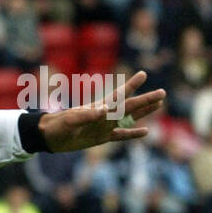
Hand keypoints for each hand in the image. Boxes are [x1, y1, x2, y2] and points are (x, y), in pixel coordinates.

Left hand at [39, 71, 165, 151]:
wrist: (48, 136)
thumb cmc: (58, 125)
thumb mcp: (70, 120)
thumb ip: (87, 116)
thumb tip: (105, 111)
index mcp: (99, 108)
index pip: (119, 95)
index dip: (131, 85)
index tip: (143, 74)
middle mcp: (105, 115)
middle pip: (130, 106)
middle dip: (146, 100)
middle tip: (163, 92)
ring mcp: (105, 126)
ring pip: (130, 118)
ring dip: (144, 113)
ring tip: (159, 105)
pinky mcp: (101, 138)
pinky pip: (120, 136)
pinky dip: (132, 134)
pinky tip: (146, 132)